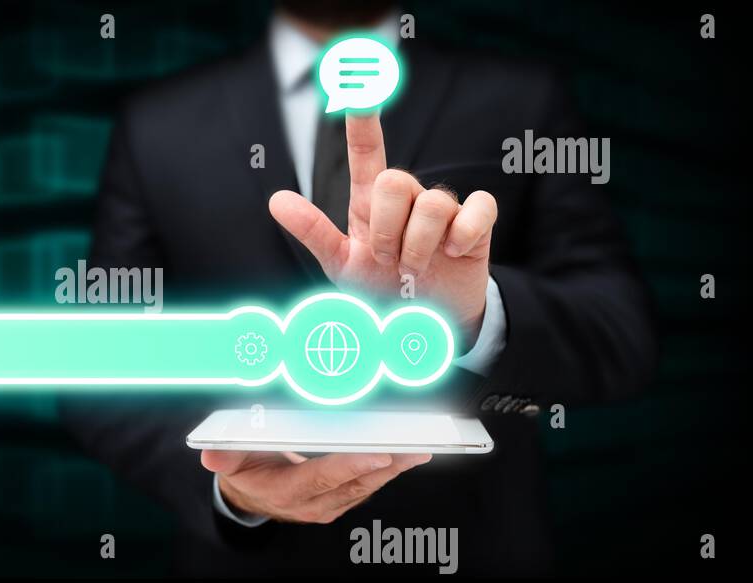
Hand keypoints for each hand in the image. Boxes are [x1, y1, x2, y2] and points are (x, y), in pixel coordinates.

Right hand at [203, 450, 430, 523]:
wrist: (251, 495)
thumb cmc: (246, 470)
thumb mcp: (229, 462)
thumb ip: (223, 456)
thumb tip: (212, 455)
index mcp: (286, 493)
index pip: (322, 478)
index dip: (350, 465)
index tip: (377, 453)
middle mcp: (312, 503)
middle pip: (355, 483)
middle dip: (387, 465)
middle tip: (414, 447)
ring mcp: (329, 505)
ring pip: (367, 487)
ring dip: (394, 468)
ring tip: (418, 448)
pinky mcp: (341, 500)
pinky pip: (368, 486)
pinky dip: (388, 470)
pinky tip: (404, 455)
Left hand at [268, 113, 497, 339]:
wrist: (423, 324)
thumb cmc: (381, 289)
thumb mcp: (342, 264)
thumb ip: (313, 232)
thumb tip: (274, 200)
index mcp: (371, 204)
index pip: (367, 152)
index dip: (363, 120)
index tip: (359, 87)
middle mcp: (408, 198)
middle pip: (394, 180)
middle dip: (387, 228)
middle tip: (387, 259)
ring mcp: (443, 210)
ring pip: (431, 202)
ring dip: (416, 246)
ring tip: (414, 268)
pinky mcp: (477, 225)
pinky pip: (478, 207)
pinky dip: (463, 234)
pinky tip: (453, 253)